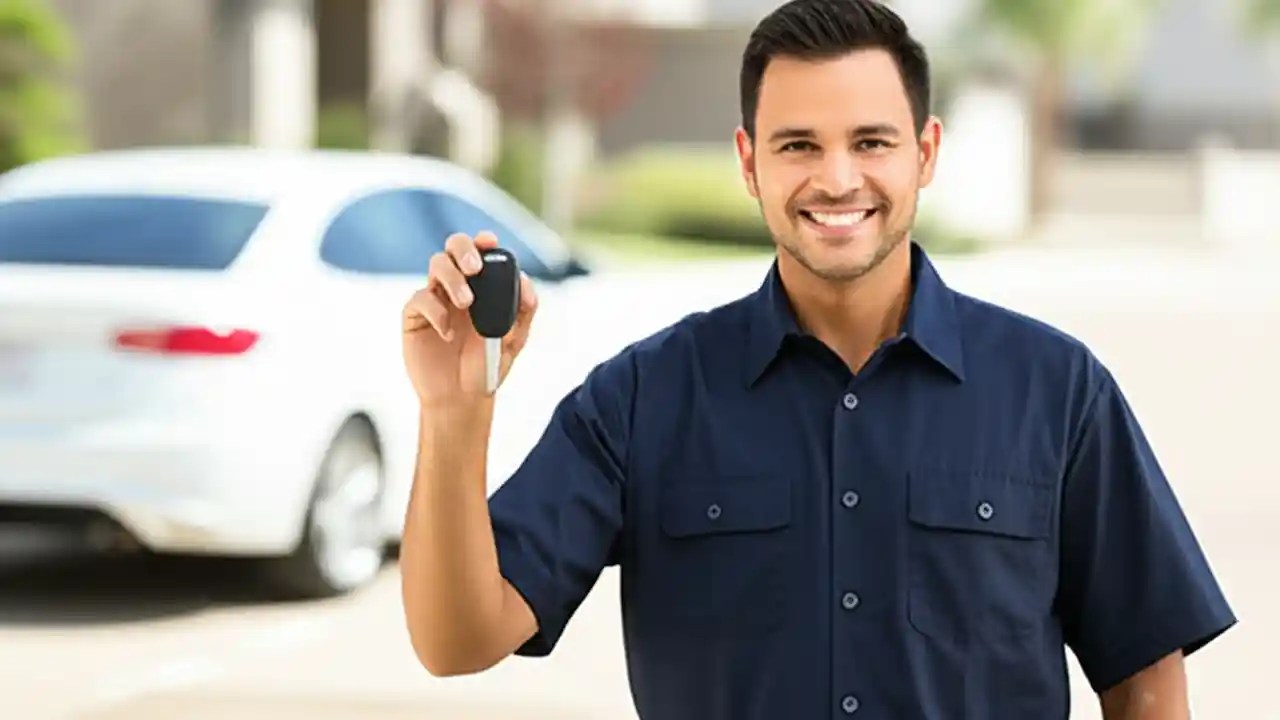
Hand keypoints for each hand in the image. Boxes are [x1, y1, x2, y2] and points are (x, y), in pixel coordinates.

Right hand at [402, 232, 537, 406]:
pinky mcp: (416, 315)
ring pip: (436, 266)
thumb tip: (525, 281)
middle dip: (463, 249)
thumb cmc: (488, 365)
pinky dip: (436, 311)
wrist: (462, 398)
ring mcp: (435, 297)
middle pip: (453, 247)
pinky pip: (420, 299)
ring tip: (466, 303)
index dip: (482, 241)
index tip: (489, 241)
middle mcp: (457, 285)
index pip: (480, 252)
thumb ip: (523, 311)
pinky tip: (448, 333)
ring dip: (452, 279)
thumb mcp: (515, 340)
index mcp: (483, 286)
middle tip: (474, 268)